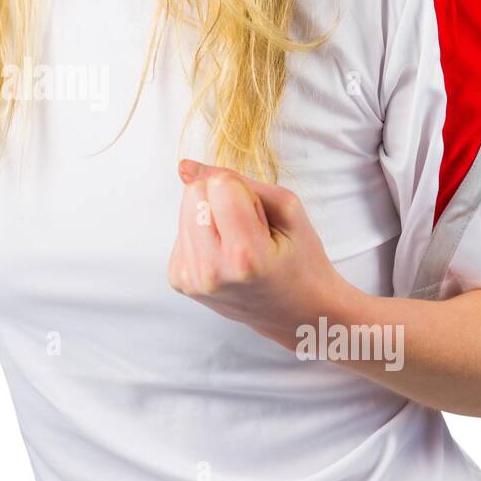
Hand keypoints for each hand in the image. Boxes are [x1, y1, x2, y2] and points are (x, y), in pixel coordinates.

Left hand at [166, 158, 347, 350]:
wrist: (296, 313)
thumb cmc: (300, 259)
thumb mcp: (288, 209)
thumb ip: (239, 180)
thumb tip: (184, 167)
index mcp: (245, 256)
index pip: (218, 184)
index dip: (242, 189)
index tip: (260, 216)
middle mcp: (211, 272)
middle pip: (193, 193)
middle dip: (220, 199)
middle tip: (249, 229)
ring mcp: (192, 280)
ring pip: (184, 209)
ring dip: (211, 217)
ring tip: (238, 243)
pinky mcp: (179, 281)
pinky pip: (181, 232)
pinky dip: (203, 235)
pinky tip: (224, 254)